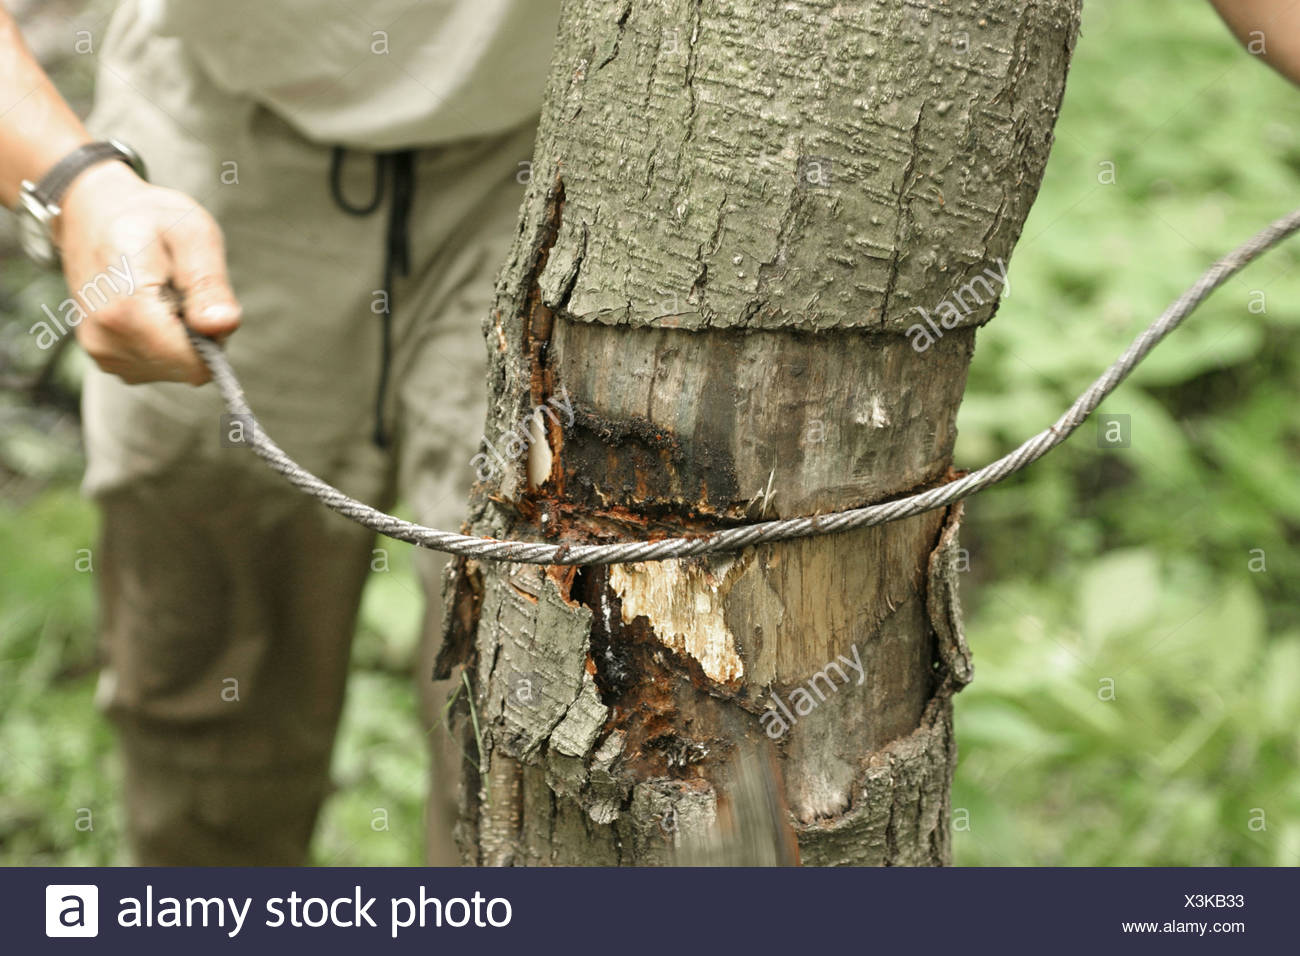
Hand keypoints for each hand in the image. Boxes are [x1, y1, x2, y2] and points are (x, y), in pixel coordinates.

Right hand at [56, 160, 240, 384]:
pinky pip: (156, 366)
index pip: (194, 363)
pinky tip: (149, 308)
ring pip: (174, 369)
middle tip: (180, 290)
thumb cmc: (148, 218)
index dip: (213, 335)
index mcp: (127, 310)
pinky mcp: (104, 358)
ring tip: (161, 294)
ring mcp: (102, 354)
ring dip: (180, 337)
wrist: (91, 213)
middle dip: (198, 335)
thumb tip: (223, 326)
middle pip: (187, 368)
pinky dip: (163, 342)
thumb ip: (208, 283)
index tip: (201, 298)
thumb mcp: (192, 233)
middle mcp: (107, 340)